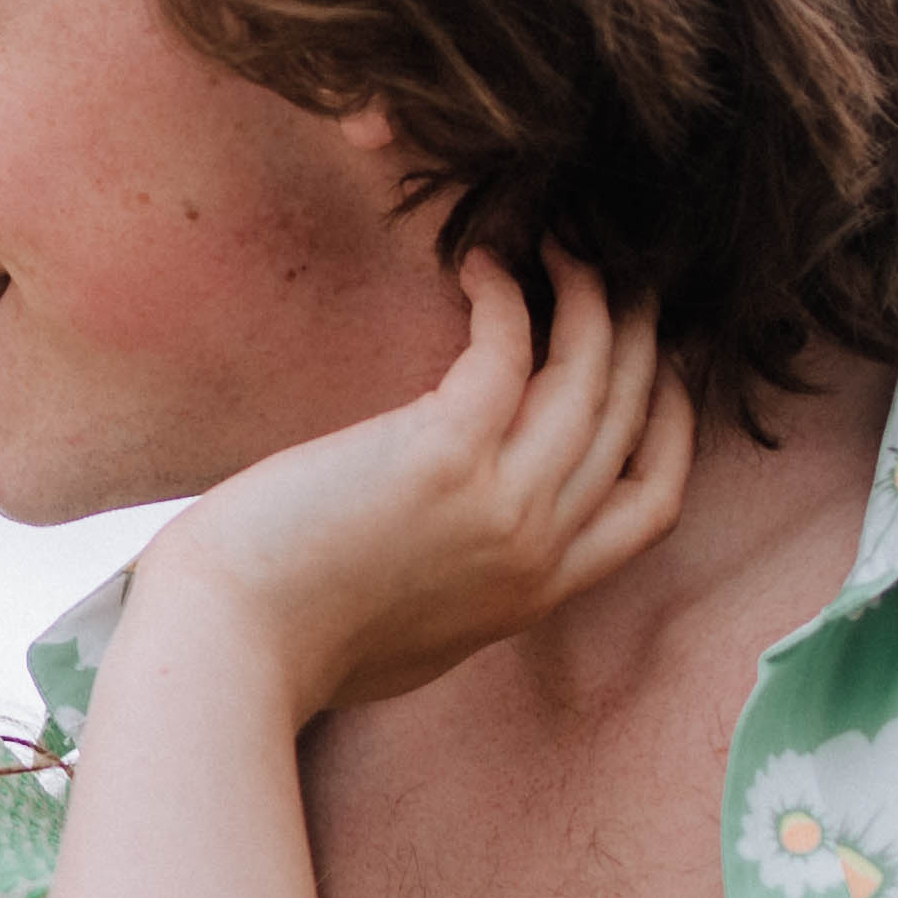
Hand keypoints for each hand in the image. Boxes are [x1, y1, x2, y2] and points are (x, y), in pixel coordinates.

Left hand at [141, 254, 689, 723]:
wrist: (229, 649)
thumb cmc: (289, 643)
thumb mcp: (416, 635)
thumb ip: (466, 590)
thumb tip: (461, 546)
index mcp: (537, 594)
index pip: (652, 503)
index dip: (668, 421)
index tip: (653, 362)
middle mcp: (538, 551)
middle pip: (630, 422)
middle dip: (635, 335)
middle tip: (615, 274)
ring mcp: (501, 505)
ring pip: (589, 377)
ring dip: (587, 298)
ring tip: (559, 247)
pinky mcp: (443, 456)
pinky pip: (508, 352)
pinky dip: (505, 298)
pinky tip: (480, 266)